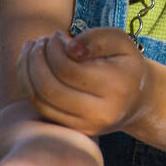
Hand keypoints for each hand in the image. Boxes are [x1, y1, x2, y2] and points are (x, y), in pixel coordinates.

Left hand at [17, 28, 150, 136]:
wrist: (137, 99)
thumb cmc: (124, 64)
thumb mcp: (120, 42)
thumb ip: (96, 39)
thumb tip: (69, 48)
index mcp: (115, 87)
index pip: (68, 69)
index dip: (54, 49)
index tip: (57, 35)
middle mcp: (101, 113)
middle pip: (50, 88)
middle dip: (36, 60)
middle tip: (40, 42)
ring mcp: (86, 126)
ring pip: (41, 101)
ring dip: (28, 72)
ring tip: (32, 50)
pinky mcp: (74, 130)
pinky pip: (42, 110)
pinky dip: (30, 87)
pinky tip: (31, 67)